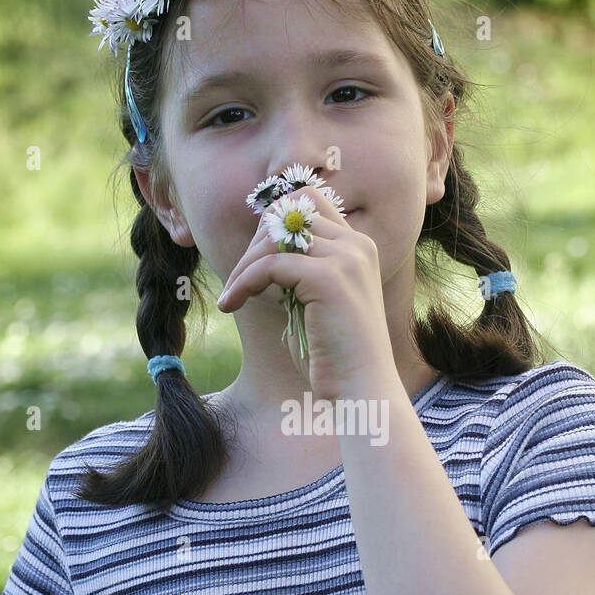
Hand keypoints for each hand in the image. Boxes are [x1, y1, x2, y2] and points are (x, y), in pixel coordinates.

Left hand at [216, 184, 397, 400]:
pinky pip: (269, 265)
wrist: (362, 391)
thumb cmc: (335, 357)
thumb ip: (296, 271)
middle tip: (238, 282)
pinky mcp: (329, 278)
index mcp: (358, 247)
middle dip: (255, 243)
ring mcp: (346, 258)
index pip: (309, 203)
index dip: (274, 223)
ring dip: (244, 265)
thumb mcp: (313, 302)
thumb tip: (259, 252)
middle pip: (288, 211)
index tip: (253, 261)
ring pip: (275, 236)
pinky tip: (233, 304)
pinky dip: (244, 282)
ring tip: (232, 296)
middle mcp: (357, 245)